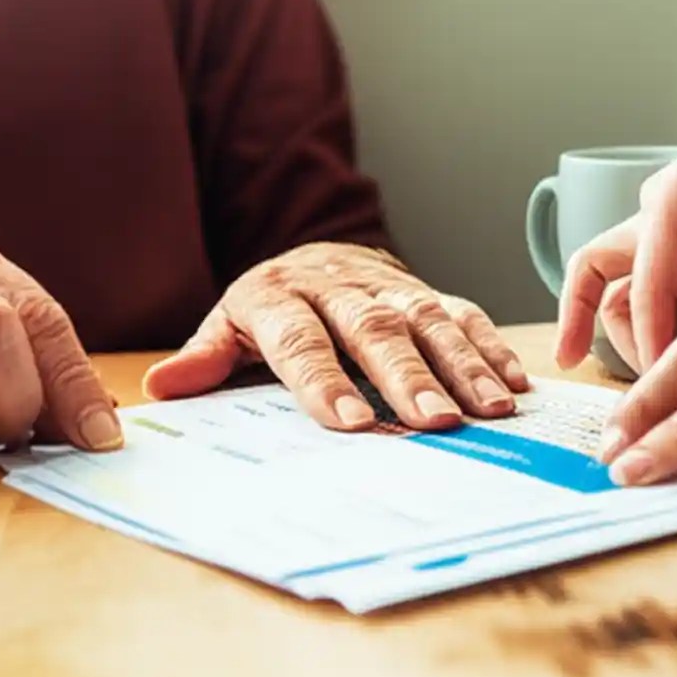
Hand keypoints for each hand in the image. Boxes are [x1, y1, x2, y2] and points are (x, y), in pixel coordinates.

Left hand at [143, 242, 528, 429]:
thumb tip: (162, 388)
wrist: (318, 253)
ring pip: (428, 319)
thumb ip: (207, 356)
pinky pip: (463, 311)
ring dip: (462, 365)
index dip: (324, 380)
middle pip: (375, 328)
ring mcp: (388, 284)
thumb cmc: (271, 308)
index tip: (350, 422)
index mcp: (279, 294)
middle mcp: (338, 286)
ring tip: (488, 409)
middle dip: (407, 376)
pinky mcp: (426, 288)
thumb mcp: (230, 326)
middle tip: (433, 421)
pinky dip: (490, 346)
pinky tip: (513, 383)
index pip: (302, 340)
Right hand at [555, 34, 676, 373]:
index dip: (646, 328)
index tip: (658, 374)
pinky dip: (663, 324)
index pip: (643, 273)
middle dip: (581, 318)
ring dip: (630, 329)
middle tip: (575, 365)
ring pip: (624, 287)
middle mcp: (658, 214)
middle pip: (596, 271)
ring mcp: (670, 230)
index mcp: (674, 196)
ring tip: (656, 377)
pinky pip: (660, 291)